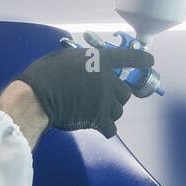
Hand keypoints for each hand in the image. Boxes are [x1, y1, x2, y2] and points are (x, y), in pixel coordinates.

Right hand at [14, 45, 153, 137]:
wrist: (36, 97)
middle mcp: (107, 79)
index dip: (141, 59)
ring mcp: (105, 100)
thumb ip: (81, 62)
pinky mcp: (98, 118)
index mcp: (100, 60)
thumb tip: (82, 68)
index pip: (129, 57)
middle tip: (104, 98)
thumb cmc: (44, 75)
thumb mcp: (64, 58)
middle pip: (125, 92)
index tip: (150, 60)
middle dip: (117, 95)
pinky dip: (105, 128)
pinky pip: (110, 128)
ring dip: (110, 112)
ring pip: (118, 110)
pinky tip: (99, 127)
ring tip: (96, 112)